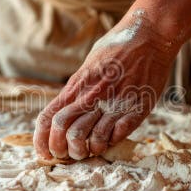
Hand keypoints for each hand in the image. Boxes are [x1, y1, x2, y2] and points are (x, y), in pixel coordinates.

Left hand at [33, 10, 178, 159]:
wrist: (149, 36)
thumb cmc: (118, 48)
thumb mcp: (90, 65)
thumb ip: (78, 88)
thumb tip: (65, 106)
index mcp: (77, 85)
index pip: (49, 117)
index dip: (42, 139)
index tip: (44, 152)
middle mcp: (92, 95)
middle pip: (63, 130)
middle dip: (61, 149)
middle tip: (68, 154)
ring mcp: (113, 103)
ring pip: (89, 138)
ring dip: (86, 150)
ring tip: (90, 149)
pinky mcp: (135, 109)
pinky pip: (116, 136)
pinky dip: (109, 143)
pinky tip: (110, 139)